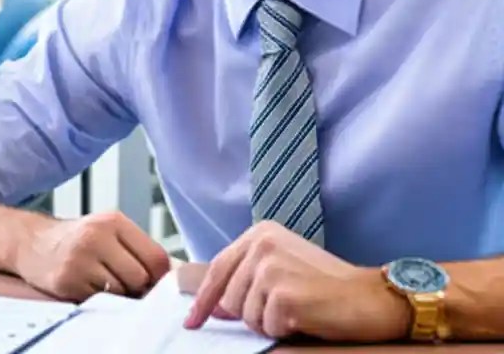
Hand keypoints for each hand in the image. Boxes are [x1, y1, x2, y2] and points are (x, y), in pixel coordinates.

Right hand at [14, 211, 171, 301]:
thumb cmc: (78, 239)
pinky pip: (99, 301)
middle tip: (121, 281)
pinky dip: (97, 298)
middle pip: (140, 277)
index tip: (151, 281)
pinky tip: (85, 284)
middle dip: (135, 286)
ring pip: (121, 292)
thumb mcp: (109, 231)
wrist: (32, 243)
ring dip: (116, 294)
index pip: (156, 257)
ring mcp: (79, 259)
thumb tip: (173, 277)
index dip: (159, 276)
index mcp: (113, 221)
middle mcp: (95, 236)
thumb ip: (138, 249)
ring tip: (100, 279)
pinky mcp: (66, 280)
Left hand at [185, 221, 410, 341]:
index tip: (192, 322)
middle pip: (230, 299)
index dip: (203, 300)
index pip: (218, 270)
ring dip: (269, 323)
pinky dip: (285, 330)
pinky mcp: (282, 294)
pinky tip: (306, 316)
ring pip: (246, 316)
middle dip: (252, 314)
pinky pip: (267, 327)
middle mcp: (261, 244)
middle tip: (286, 308)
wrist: (371, 297)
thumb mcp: (281, 270)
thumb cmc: (327, 287)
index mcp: (259, 233)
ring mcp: (270, 268)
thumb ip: (245, 280)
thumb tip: (212, 306)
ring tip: (298, 309)